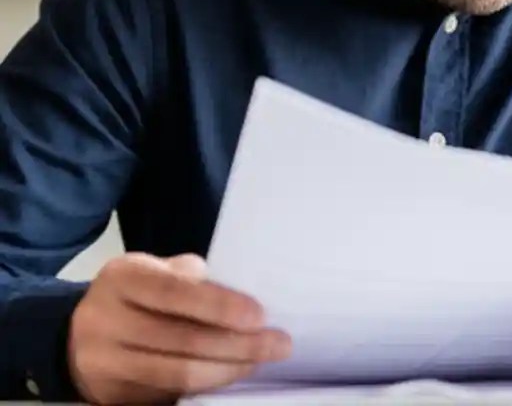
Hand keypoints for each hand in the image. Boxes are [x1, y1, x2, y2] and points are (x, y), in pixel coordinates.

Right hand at [68, 253, 290, 404]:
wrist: (79, 334)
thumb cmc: (139, 295)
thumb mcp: (158, 271)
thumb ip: (194, 279)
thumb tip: (247, 297)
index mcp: (122, 279)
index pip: (174, 293)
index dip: (219, 306)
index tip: (260, 316)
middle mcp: (105, 320)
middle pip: (181, 339)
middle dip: (238, 344)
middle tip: (279, 344)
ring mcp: (104, 362)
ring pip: (177, 374)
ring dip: (228, 370)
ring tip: (261, 361)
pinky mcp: (111, 395)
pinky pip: (168, 393)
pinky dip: (207, 386)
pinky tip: (232, 374)